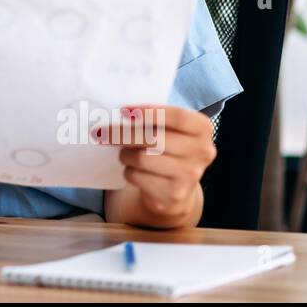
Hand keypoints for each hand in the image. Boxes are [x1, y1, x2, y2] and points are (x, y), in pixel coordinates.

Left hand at [93, 105, 215, 222]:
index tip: (123, 111)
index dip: (149, 112)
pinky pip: (138, 177)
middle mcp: (202, 152)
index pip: (177, 117)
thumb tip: (120, 115)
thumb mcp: (171, 130)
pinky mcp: (174, 194)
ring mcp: (190, 175)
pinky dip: (129, 172)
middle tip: (103, 132)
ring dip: (125, 154)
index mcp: (203, 129)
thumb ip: (155, 119)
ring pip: (143, 158)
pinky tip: (134, 170)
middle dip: (123, 134)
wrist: (177, 189)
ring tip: (124, 153)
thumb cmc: (168, 149)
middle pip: (155, 138)